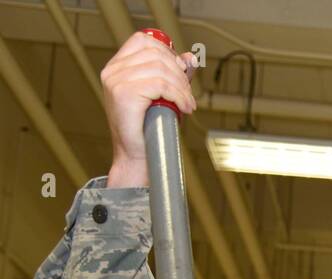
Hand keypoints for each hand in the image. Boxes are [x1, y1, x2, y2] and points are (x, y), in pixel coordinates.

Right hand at [101, 31, 198, 187]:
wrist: (136, 156)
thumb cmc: (148, 128)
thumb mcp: (162, 95)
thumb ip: (174, 75)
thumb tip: (190, 57)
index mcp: (117, 67)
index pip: (143, 41)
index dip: (167, 52)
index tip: (180, 71)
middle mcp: (113, 71)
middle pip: (156, 54)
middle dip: (179, 73)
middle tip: (188, 94)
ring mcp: (116, 81)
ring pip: (160, 69)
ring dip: (182, 87)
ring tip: (188, 103)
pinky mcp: (124, 94)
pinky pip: (160, 85)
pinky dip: (179, 95)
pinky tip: (185, 107)